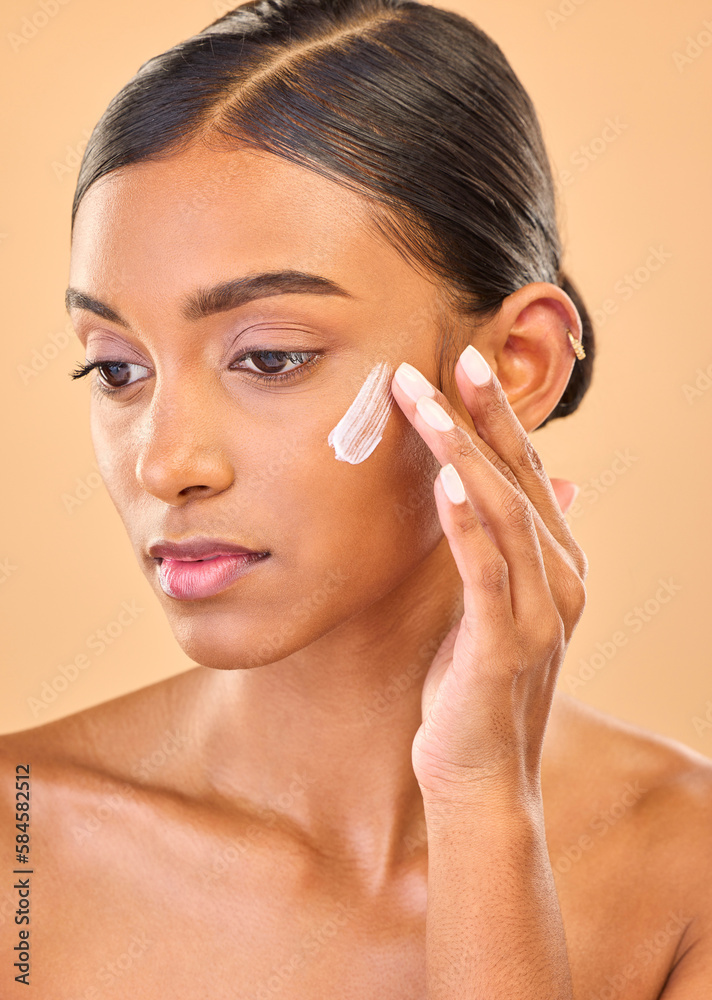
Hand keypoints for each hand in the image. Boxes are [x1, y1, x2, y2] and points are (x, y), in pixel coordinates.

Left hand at [390, 348, 587, 804]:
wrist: (480, 776)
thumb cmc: (473, 687)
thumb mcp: (495, 607)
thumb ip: (508, 547)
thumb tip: (538, 488)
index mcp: (557, 564)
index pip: (526, 474)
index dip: (497, 418)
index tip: (462, 365)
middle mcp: (561, 579)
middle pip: (519, 479)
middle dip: (481, 417)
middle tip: (447, 358)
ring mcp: (540, 613)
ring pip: (503, 513)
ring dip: (462, 452)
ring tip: (422, 401)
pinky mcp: (507, 645)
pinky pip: (487, 572)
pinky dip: (467, 524)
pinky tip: (443, 483)